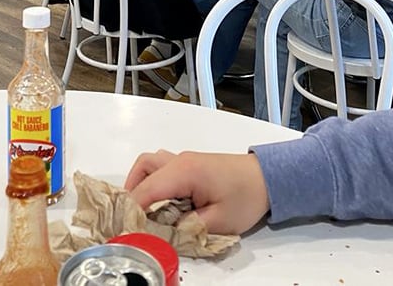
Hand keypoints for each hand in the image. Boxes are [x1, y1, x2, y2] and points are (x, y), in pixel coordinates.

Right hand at [124, 150, 269, 234]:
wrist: (266, 177)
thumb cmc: (246, 195)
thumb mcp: (219, 221)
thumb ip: (189, 228)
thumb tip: (166, 234)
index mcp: (185, 171)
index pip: (148, 189)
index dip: (133, 210)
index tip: (125, 228)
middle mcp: (179, 160)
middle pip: (143, 170)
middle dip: (131, 195)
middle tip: (129, 219)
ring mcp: (184, 159)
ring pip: (149, 164)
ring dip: (140, 183)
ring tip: (140, 210)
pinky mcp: (189, 164)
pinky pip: (160, 166)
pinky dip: (151, 180)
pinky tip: (158, 202)